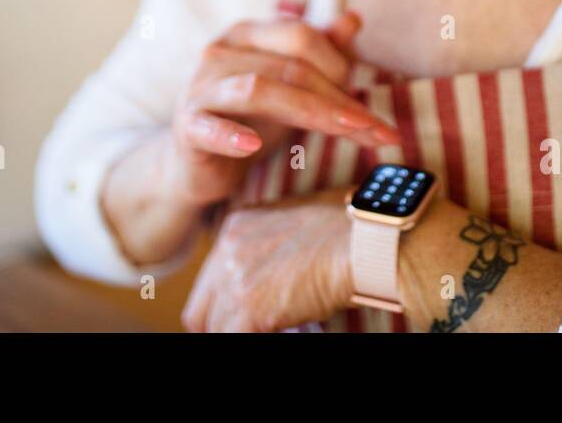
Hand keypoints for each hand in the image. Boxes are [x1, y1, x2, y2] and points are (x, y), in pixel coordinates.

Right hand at [168, 13, 398, 206]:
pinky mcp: (187, 126)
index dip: (341, 66)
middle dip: (338, 97)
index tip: (368, 107)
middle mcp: (221, 52)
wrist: (199, 166)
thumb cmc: (249, 120)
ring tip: (345, 133)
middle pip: (289, 65)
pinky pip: (209, 125)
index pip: (302, 36)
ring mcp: (200, 88)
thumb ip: (321, 53)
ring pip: (258, 89)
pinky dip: (231, 134)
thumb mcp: (290, 87)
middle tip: (375, 130)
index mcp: (247, 35)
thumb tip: (354, 19)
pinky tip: (254, 145)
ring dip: (310, 112)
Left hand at [182, 190, 352, 331]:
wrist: (361, 240)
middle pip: (200, 310)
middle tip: (246, 329)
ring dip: (238, 333)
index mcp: (235, 226)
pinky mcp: (249, 310)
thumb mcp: (291, 221)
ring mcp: (234, 280)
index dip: (222, 304)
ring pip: (215, 329)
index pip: (208, 281)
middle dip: (219, 324)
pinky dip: (251, 340)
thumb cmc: (346, 229)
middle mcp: (227, 250)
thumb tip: (270, 275)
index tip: (239, 315)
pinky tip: (275, 333)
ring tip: (269, 330)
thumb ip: (268, 244)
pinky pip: (231, 339)